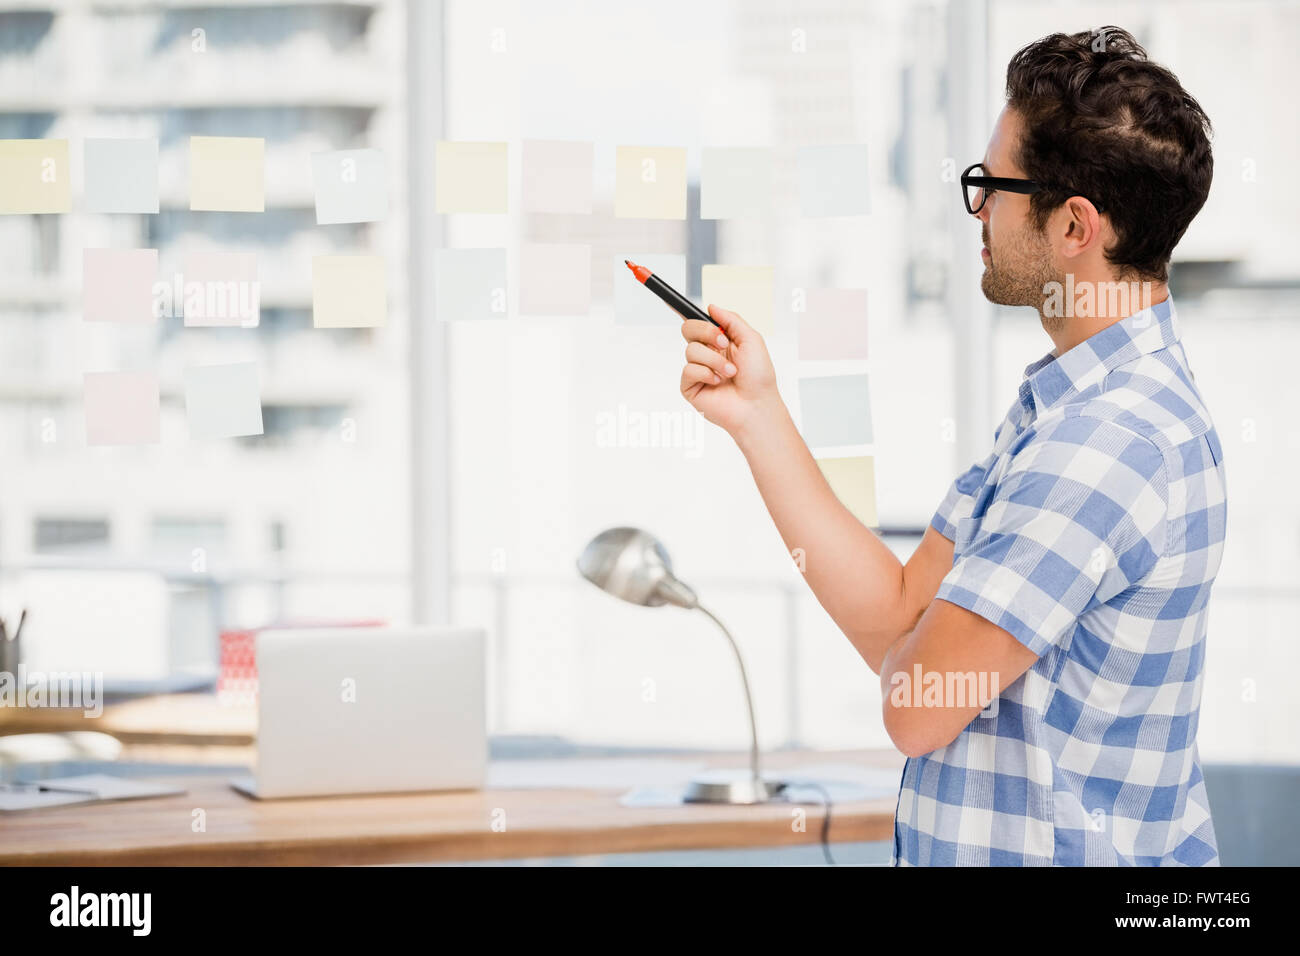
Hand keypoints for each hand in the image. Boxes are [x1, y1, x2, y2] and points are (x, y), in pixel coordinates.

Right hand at [679, 304, 780, 439]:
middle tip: (722, 342)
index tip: (675, 303)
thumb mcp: (751, 339)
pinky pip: (688, 369)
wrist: (757, 404)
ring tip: (729, 372)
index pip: (698, 323)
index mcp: (720, 341)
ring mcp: (698, 370)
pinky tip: (718, 382)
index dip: (684, 311)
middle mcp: (707, 354)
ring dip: (714, 359)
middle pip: (688, 329)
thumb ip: (731, 319)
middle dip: (705, 332)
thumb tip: (711, 307)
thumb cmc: (759, 377)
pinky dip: (706, 373)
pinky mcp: (691, 387)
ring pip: (690, 350)